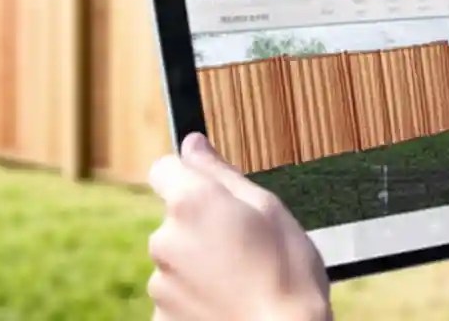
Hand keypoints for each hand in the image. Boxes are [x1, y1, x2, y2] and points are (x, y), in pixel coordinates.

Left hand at [146, 133, 331, 320]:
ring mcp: (160, 283)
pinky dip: (196, 299)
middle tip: (244, 248)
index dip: (187, 176)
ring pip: (177, 260)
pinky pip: (177, 297)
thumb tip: (192, 144)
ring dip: (199, 265)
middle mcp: (165, 239)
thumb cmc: (288, 275)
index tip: (212, 194)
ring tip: (241, 282)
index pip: (164, 168)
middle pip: (174, 220)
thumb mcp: (269, 209)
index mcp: (191, 202)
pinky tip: (228, 305)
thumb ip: (221, 173)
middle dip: (201, 227)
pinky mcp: (161, 318)